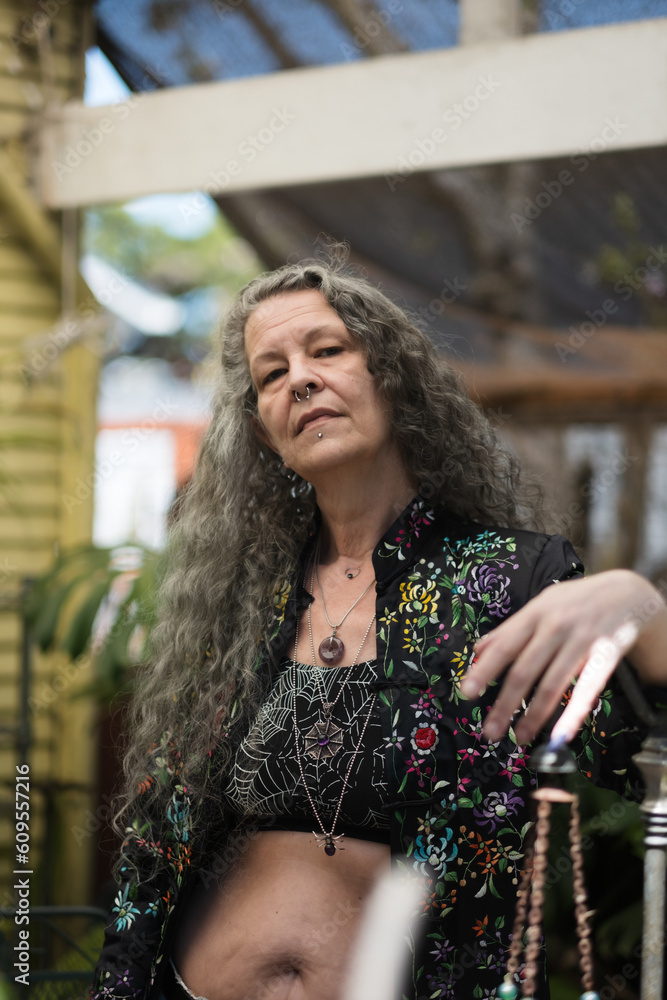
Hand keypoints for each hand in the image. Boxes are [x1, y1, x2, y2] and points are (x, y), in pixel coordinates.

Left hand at [459, 569, 665, 744]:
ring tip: (519, 737)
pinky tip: (560, 735)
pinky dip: (573, 715)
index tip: (467, 693)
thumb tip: (477, 651)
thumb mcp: (540, 605)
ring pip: (552, 684)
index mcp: (535, 614)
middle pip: (525, 671)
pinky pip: (587, 690)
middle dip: (505, 704)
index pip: (504, 646)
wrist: (627, 592)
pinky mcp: (606, 656)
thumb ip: (509, 630)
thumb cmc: (575, 602)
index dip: (485, 671)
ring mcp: (582, 641)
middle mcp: (556, 626)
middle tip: (490, 731)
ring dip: (533, 716)